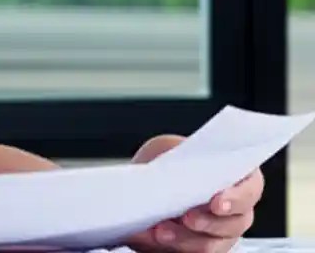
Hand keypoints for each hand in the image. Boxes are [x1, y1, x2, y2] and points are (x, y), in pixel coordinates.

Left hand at [124, 134, 263, 252]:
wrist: (141, 187)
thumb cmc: (162, 164)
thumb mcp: (166, 149)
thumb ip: (178, 158)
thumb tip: (176, 174)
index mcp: (236, 177)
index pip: (251, 188)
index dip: (237, 197)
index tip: (216, 202)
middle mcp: (235, 209)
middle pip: (235, 223)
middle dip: (208, 222)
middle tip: (186, 218)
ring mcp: (220, 234)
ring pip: (212, 245)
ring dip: (185, 238)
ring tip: (160, 231)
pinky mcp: (198, 249)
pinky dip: (171, 247)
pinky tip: (152, 238)